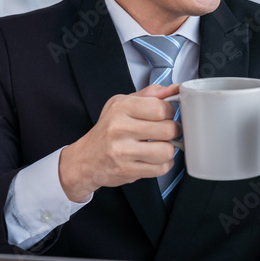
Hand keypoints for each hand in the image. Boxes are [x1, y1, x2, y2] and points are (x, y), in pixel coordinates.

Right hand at [58, 83, 180, 200]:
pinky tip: (153, 159)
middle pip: (168, 129)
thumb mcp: (122, 104)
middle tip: (166, 132)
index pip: (160, 107)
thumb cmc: (107, 130)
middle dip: (173, 131)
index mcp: (121, 107)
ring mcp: (122, 152)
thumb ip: (150, 95)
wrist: (84, 159)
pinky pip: (161, 168)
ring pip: (167, 151)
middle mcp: (120, 128)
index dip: (170, 112)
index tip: (166, 115)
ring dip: (168, 150)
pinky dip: (163, 165)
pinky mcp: (127, 171)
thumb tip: (175, 89)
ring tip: (159, 146)